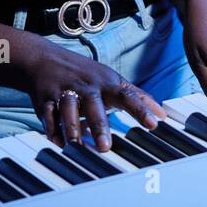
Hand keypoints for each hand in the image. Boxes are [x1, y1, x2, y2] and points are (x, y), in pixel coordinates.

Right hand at [21, 41, 165, 151]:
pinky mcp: (44, 98)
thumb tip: (162, 113)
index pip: (127, 96)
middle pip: (94, 105)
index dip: (141, 110)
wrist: (44, 58)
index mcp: (106, 83)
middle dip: (99, 126)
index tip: (154, 124)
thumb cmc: (85, 73)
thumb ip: (137, 96)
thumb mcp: (112, 80)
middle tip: (105, 147)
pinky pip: (48, 115)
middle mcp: (87, 86)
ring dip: (72, 129)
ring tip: (77, 147)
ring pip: (68, 110)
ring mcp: (65, 91)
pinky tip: (58, 142)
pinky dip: (52, 129)